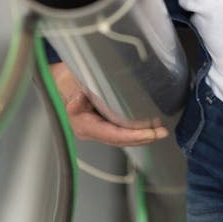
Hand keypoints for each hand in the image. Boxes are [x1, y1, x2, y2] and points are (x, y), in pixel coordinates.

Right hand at [50, 62, 168, 146]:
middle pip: (120, 140)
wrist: (60, 81)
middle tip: (161, 132)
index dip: (133, 136)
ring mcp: (96, 130)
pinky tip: (148, 127)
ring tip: (160, 131)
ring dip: (142, 136)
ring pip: (122, 138)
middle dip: (143, 138)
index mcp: (84, 125)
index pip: (113, 135)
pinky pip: (120, 132)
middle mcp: (91, 131)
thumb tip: (74, 104)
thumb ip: (74, 97)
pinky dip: (135, 131)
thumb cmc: (68, 82)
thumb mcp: (71, 86)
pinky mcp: (102, 124)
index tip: (150, 133)